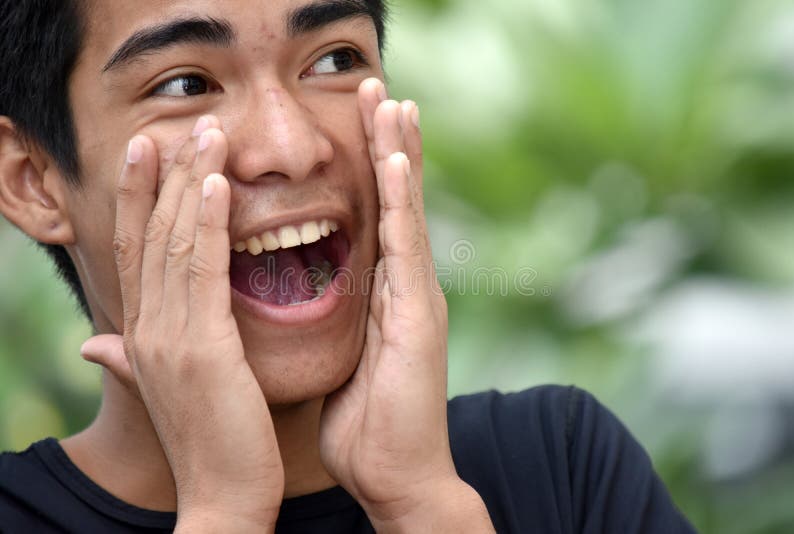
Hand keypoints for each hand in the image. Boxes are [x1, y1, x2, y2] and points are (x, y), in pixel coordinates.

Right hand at [80, 117, 283, 530]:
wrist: (224, 498)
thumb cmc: (209, 441)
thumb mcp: (164, 391)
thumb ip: (131, 359)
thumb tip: (94, 343)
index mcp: (143, 335)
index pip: (136, 252)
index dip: (139, 199)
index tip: (148, 152)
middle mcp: (147, 328)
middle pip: (152, 236)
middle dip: (163, 177)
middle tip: (177, 124)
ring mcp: (170, 337)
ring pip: (176, 243)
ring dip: (188, 183)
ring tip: (205, 134)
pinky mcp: (204, 348)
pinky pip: (205, 272)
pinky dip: (208, 224)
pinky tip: (216, 184)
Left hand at [319, 79, 492, 531]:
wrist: (398, 479)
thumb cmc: (365, 429)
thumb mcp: (340, 364)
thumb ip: (333, 327)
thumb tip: (305, 306)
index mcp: (386, 297)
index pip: (377, 218)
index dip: (371, 168)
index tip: (361, 122)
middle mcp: (407, 287)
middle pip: (396, 200)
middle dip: (388, 142)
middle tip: (378, 87)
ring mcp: (417, 298)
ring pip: (405, 209)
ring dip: (399, 152)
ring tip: (392, 99)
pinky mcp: (419, 315)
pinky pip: (406, 245)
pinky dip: (402, 199)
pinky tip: (396, 158)